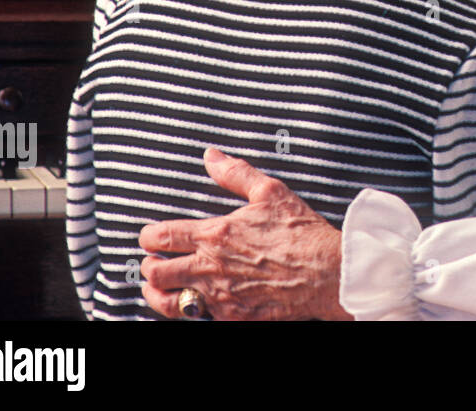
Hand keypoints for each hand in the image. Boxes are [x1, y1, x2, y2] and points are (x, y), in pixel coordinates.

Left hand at [138, 148, 351, 320]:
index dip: (147, 237)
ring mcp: (220, 297)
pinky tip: (199, 302)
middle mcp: (210, 269)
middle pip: (156, 274)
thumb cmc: (301, 233)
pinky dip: (193, 310)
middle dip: (149, 267)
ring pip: (169, 304)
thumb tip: (212, 157)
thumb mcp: (271, 192)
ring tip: (161, 289)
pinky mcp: (233, 317)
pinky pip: (200, 319)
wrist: (327, 273)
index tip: (149, 237)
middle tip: (154, 263)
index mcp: (215, 235)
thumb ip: (236, 173)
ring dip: (158, 296)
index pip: (160, 237)